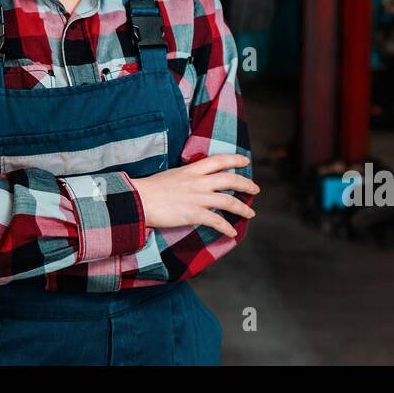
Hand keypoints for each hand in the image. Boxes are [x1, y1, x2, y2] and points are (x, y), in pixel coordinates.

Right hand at [131, 154, 259, 237]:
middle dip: (246, 183)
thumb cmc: (149, 189)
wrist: (138, 200)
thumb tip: (193, 182)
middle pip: (230, 179)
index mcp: (191, 170)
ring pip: (228, 201)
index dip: (234, 159)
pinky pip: (216, 221)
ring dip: (243, 208)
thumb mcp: (171, 175)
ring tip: (250, 213)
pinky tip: (232, 233)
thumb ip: (186, 178)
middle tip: (256, 188)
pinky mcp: (193, 214)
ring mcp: (197, 198)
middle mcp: (198, 182)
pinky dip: (227, 228)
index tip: (245, 161)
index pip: (218, 160)